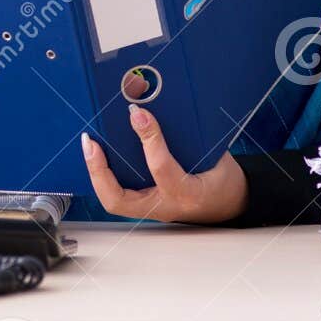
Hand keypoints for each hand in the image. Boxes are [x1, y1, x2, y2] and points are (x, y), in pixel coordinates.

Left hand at [80, 104, 247, 223]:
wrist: (229, 205)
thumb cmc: (221, 180)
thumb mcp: (215, 159)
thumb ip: (187, 139)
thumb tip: (152, 111)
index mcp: (188, 193)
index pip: (161, 168)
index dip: (149, 139)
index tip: (138, 114)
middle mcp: (164, 206)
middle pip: (119, 199)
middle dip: (99, 170)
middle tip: (91, 142)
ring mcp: (151, 210)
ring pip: (112, 199)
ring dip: (97, 172)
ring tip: (90, 143)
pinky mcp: (145, 206)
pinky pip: (119, 194)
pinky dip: (106, 175)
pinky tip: (100, 154)